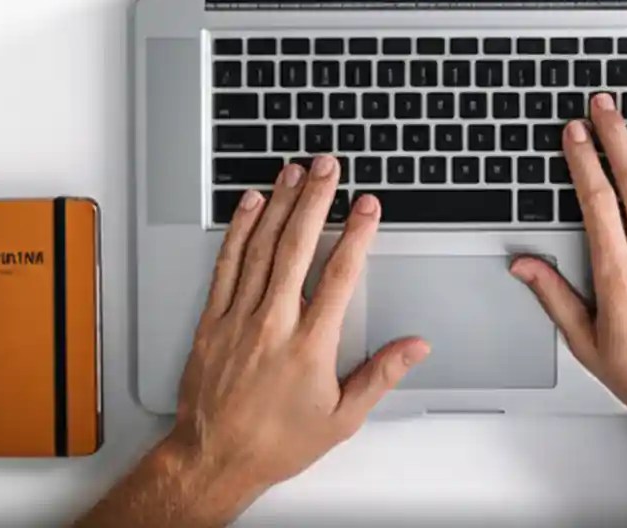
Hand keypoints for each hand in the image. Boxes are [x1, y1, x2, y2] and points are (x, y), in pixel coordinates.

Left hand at [167, 158, 428, 501]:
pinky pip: (227, 265)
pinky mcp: (211, 321)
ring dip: (279, 204)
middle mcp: (273, 324)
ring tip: (294, 171)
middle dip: (315, 201)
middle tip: (328, 168)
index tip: (367, 206)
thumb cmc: (276, 442)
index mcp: (309, 345)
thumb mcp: (342, 419)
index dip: (356, 235)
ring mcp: (238, 319)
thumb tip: (414, 347)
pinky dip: (239, 231)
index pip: (339, 276)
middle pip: (297, 247)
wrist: (213, 459)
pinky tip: (250, 205)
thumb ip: (380, 375)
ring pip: (262, 248)